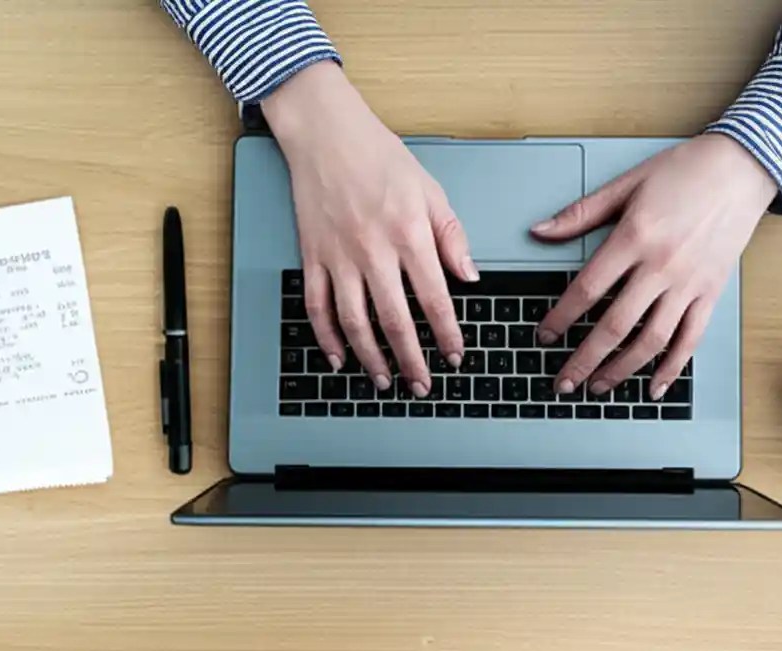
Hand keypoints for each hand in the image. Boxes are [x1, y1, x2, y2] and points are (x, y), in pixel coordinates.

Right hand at [262, 62, 477, 397]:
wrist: (326, 134)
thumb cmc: (380, 157)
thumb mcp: (431, 190)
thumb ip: (451, 236)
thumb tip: (469, 277)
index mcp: (408, 233)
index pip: (433, 298)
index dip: (446, 333)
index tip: (454, 355)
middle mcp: (372, 250)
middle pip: (394, 320)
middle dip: (411, 360)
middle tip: (421, 385)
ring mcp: (338, 256)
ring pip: (354, 321)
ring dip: (370, 358)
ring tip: (384, 380)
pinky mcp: (312, 256)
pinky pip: (317, 306)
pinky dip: (327, 337)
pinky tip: (339, 356)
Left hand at [531, 134, 776, 399]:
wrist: (742, 167)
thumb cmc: (684, 172)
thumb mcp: (626, 184)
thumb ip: (580, 213)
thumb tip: (539, 231)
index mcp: (634, 237)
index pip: (587, 289)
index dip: (561, 317)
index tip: (544, 336)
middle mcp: (661, 265)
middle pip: (615, 325)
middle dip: (584, 360)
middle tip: (564, 382)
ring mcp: (689, 283)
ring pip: (651, 340)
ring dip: (622, 370)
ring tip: (599, 387)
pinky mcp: (711, 292)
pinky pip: (690, 338)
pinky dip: (672, 368)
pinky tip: (654, 388)